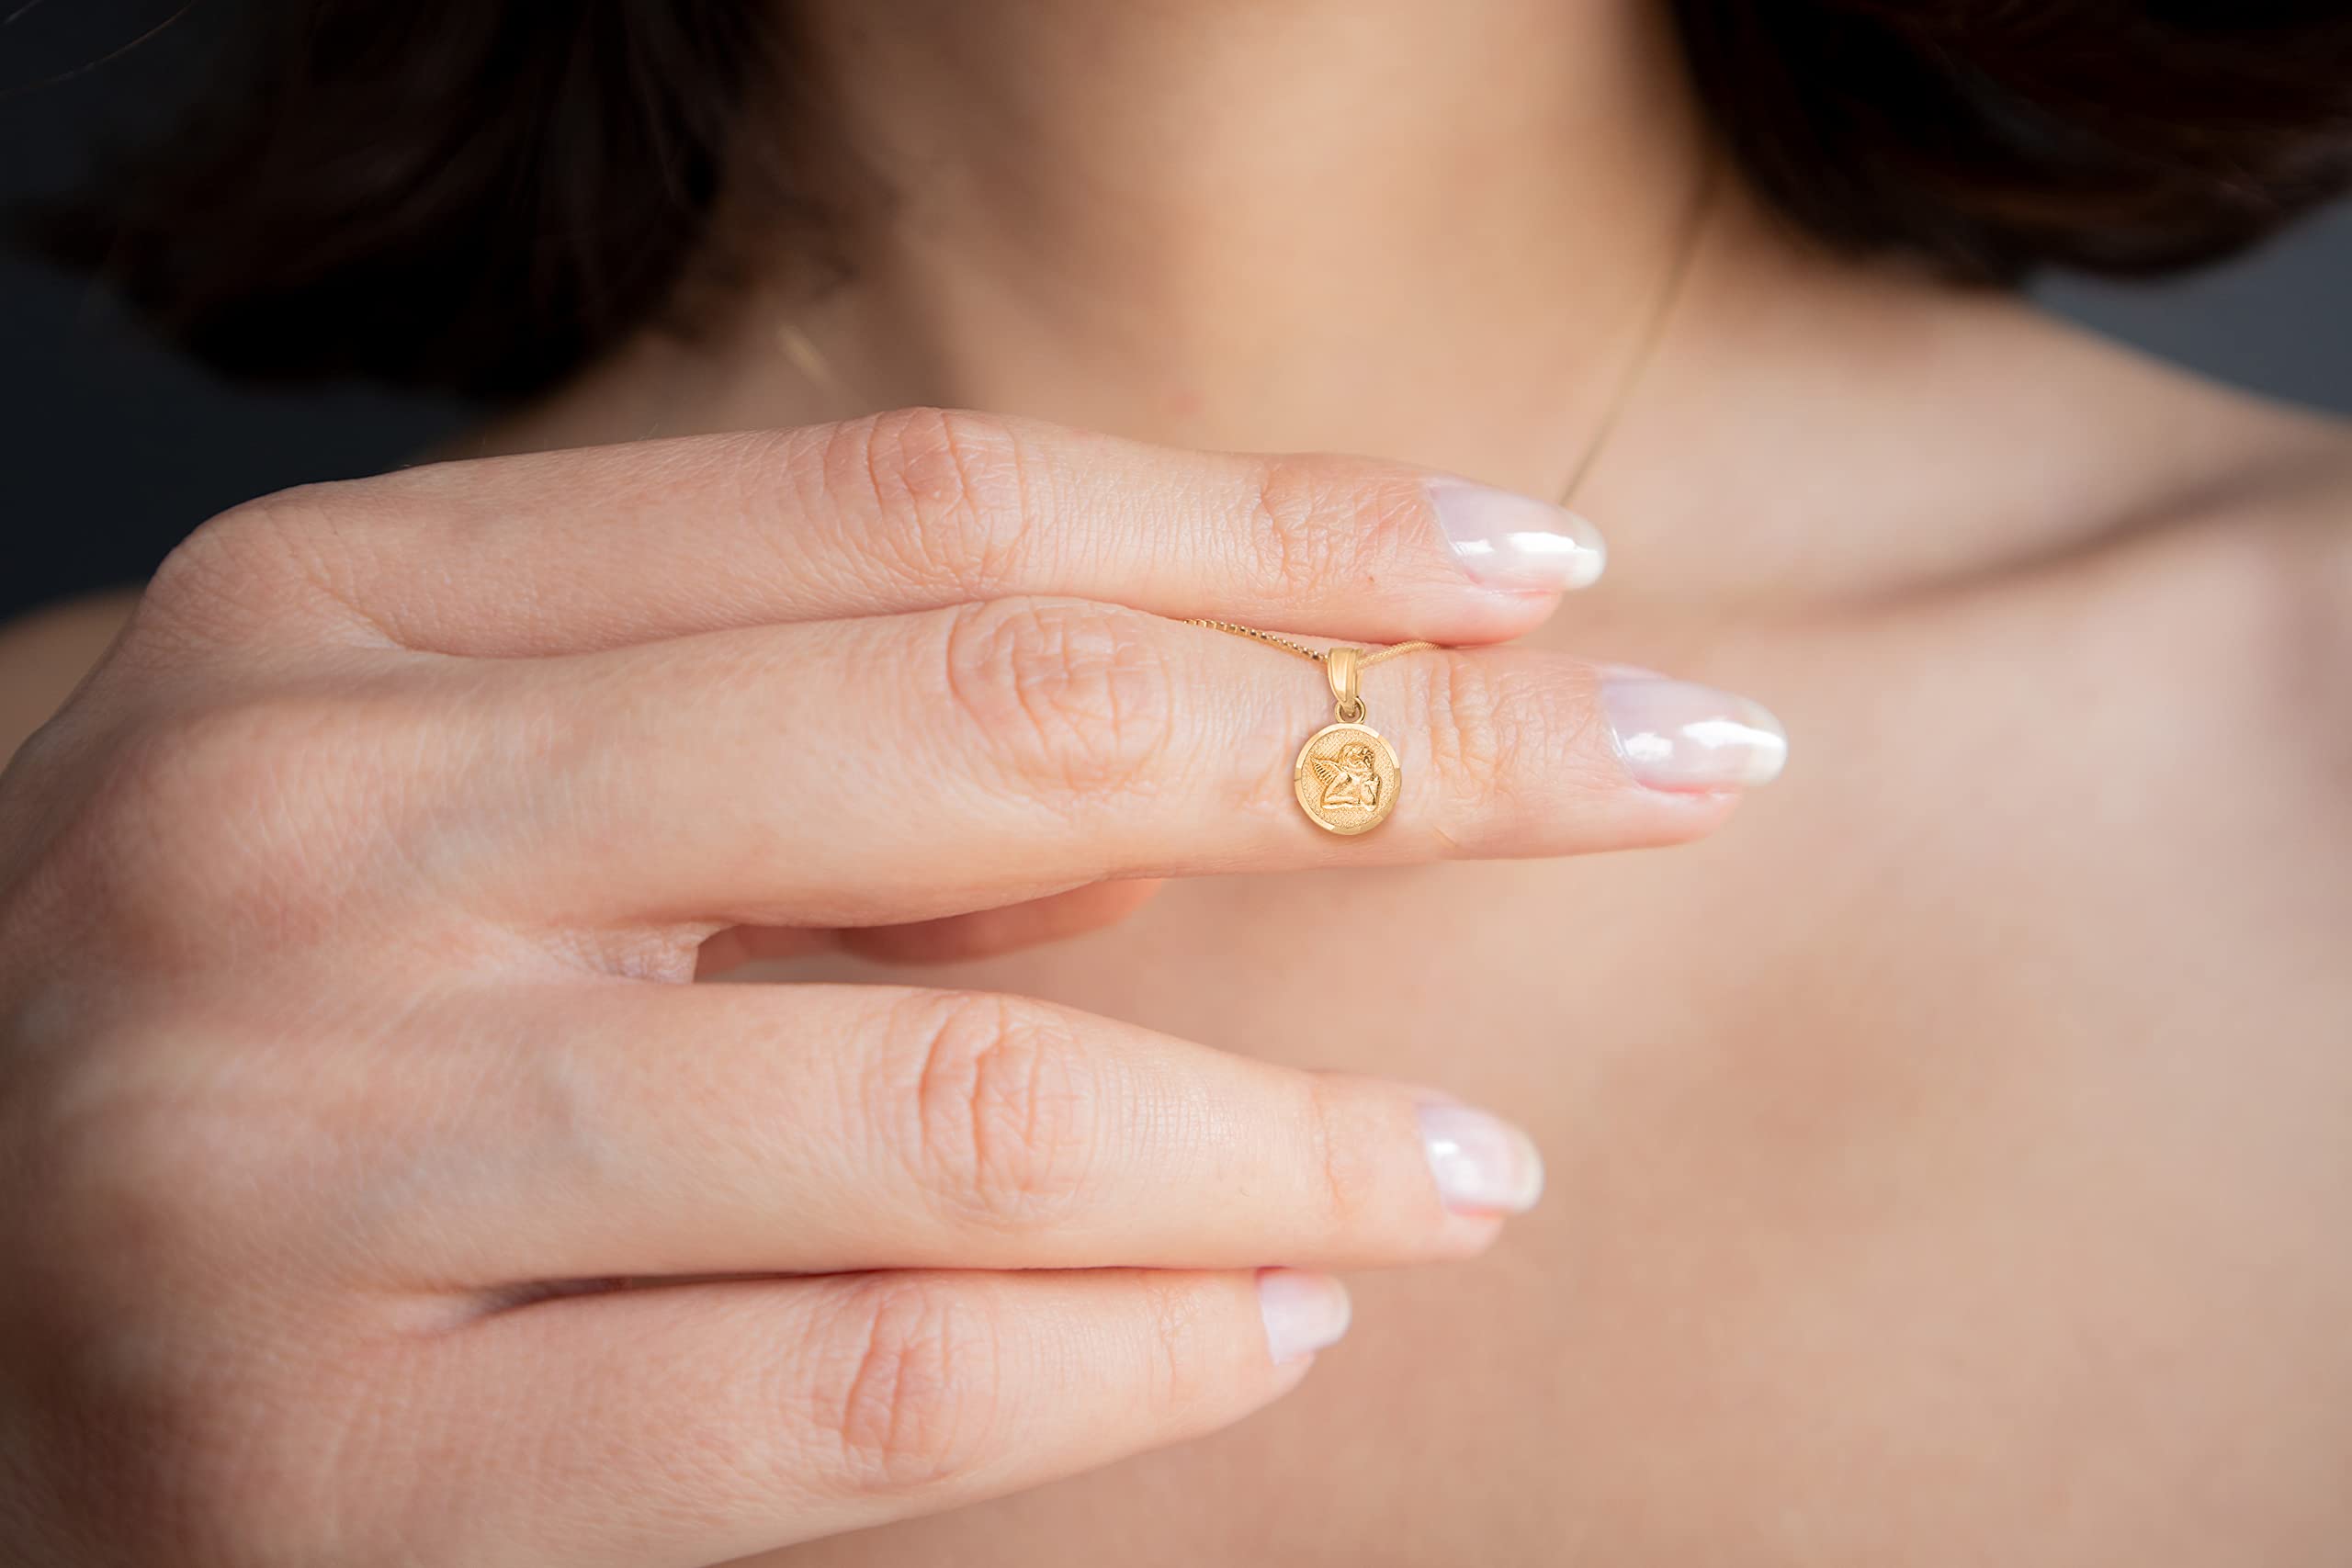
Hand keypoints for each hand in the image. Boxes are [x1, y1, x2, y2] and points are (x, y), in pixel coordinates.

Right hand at [0, 410, 1766, 1565]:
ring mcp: (280, 1149)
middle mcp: (293, 833)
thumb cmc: (281, 1051)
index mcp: (343, 615)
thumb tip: (1196, 769)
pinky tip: (1295, 1314)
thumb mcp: (488, 818)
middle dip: (1389, 750)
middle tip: (1667, 773)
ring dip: (1299, 1124)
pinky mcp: (320, 1468)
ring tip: (1484, 1162)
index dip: (1278, 522)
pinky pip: (862, 1384)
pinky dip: (1136, 1349)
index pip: (923, 509)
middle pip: (989, 728)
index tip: (1540, 573)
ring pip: (961, 1090)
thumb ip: (802, 759)